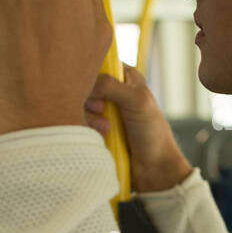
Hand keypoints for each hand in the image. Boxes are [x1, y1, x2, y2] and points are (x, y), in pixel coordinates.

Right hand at [85, 64, 191, 192]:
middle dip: (89, 99)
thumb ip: (111, 85)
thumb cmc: (152, 133)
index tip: (97, 89)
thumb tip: (85, 83)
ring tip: (106, 129)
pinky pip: (78, 123)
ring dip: (89, 117)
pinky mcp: (94, 129)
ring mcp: (102, 111)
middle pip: (83, 85)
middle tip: (101, 110)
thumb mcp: (137, 101)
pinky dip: (87, 129)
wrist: (153, 170)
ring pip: (78, 105)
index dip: (91, 73)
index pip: (99, 62)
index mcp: (125, 76)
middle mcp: (112, 90)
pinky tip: (102, 137)